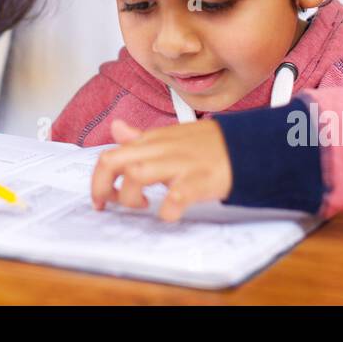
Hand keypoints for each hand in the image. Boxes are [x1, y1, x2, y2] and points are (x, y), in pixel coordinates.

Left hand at [90, 118, 232, 222]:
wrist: (245, 146)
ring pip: (136, 175)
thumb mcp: (169, 136)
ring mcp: (179, 164)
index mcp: (151, 141)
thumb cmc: (207, 145)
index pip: (110, 155)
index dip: (97, 179)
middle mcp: (160, 149)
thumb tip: (116, 129)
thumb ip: (140, 138)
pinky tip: (170, 212)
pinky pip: (175, 197)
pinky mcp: (198, 180)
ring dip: (131, 198)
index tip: (101, 197)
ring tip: (144, 205)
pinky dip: (167, 210)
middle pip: (114, 162)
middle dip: (102, 188)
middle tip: (108, 205)